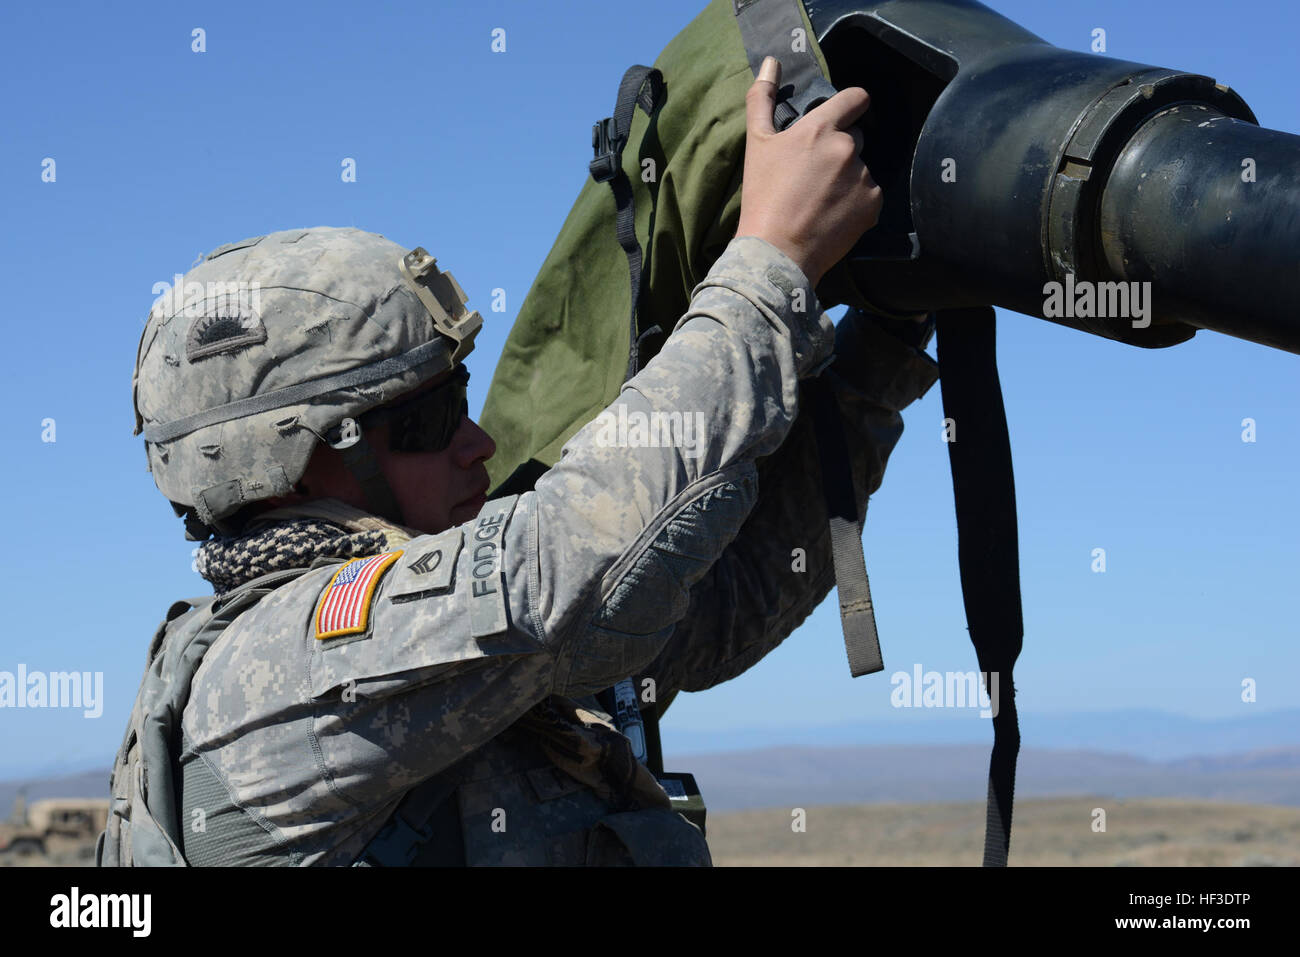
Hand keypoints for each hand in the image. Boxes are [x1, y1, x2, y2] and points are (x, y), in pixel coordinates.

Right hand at [735, 56, 881, 287]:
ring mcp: (863, 176)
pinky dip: (856, 203)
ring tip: (820, 201)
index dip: (851, 106)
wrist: (776, 251)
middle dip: (840, 150)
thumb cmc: (762, 195)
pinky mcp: (873, 204)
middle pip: (856, 137)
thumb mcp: (756, 143)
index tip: (843, 118)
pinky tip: (833, 215)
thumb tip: (771, 63)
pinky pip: (869, 194)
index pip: (857, 98)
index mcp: (821, 128)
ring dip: (847, 179)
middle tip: (814, 176)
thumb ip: (763, 98)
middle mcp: (847, 148)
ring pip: (861, 168)